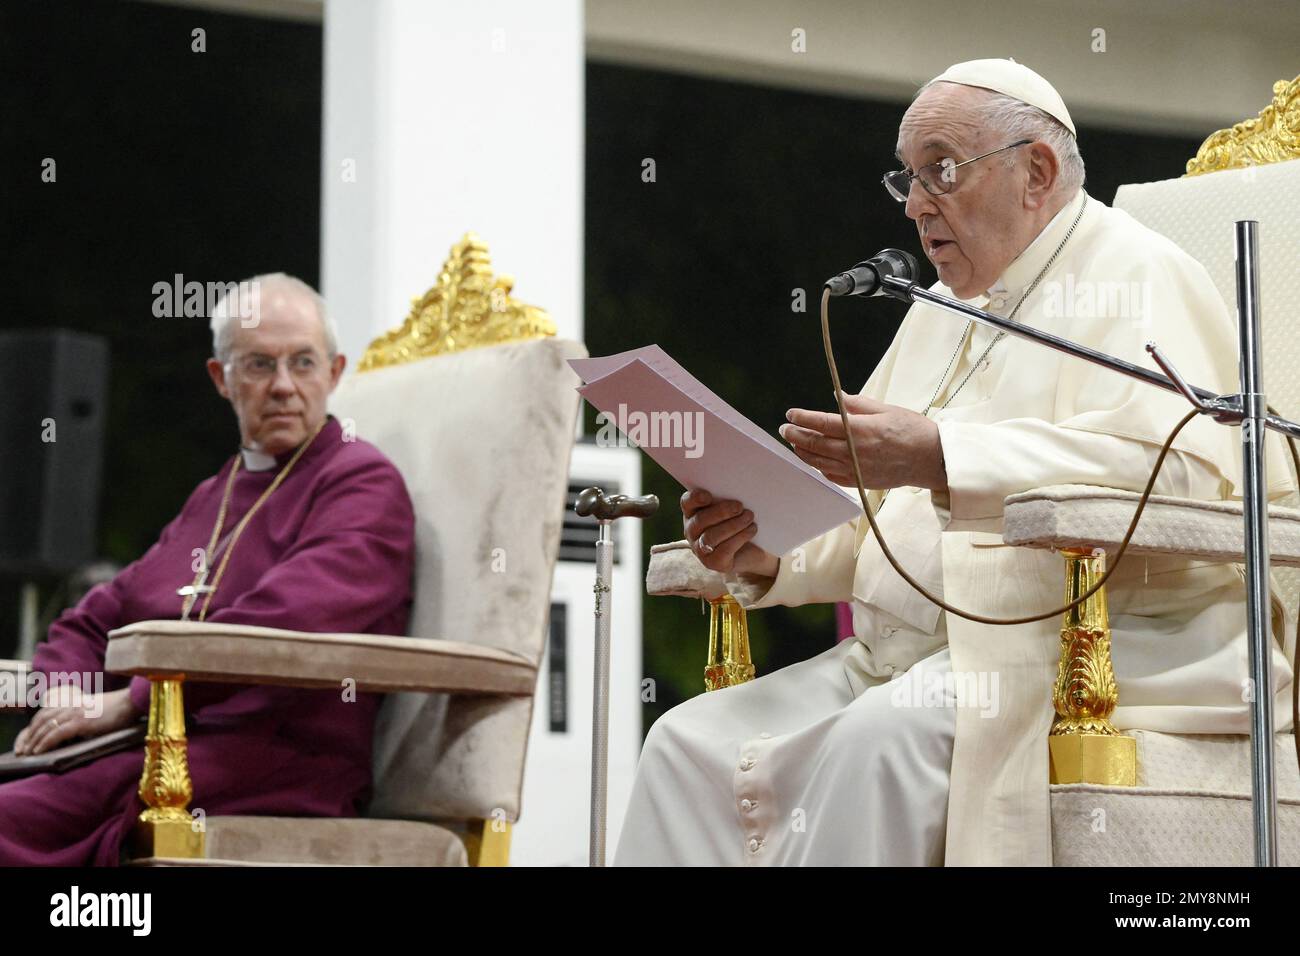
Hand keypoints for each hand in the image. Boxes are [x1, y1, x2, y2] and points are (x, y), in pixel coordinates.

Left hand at [13, 687, 140, 755]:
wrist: (130, 703)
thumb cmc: (116, 709)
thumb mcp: (93, 710)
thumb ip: (79, 718)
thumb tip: (69, 734)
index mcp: (71, 703)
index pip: (44, 714)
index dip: (31, 727)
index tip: (25, 740)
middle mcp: (70, 706)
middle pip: (40, 720)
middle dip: (28, 736)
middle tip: (21, 750)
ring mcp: (75, 713)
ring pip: (46, 727)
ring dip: (33, 741)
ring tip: (28, 753)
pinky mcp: (81, 722)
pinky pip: (57, 733)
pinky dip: (45, 742)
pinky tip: (39, 750)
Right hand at [682, 489, 778, 577]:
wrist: (751, 549)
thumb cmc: (738, 521)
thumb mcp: (731, 508)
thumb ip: (727, 497)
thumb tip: (737, 489)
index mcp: (693, 512)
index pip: (687, 503)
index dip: (695, 498)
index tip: (708, 495)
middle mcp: (692, 531)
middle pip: (700, 520)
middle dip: (721, 512)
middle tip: (739, 506)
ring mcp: (700, 549)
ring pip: (711, 537)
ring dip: (733, 525)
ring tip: (749, 517)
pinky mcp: (713, 563)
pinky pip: (724, 550)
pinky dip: (740, 538)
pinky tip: (752, 529)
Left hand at [779, 394, 947, 491]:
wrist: (931, 459)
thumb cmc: (912, 430)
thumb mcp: (886, 409)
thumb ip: (858, 404)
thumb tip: (837, 396)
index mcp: (860, 429)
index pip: (821, 422)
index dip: (802, 417)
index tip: (791, 413)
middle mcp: (854, 451)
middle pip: (814, 443)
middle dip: (795, 435)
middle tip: (785, 428)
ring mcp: (855, 469)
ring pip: (818, 462)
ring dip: (802, 452)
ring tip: (794, 444)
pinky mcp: (860, 482)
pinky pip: (831, 477)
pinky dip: (819, 468)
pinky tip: (815, 461)